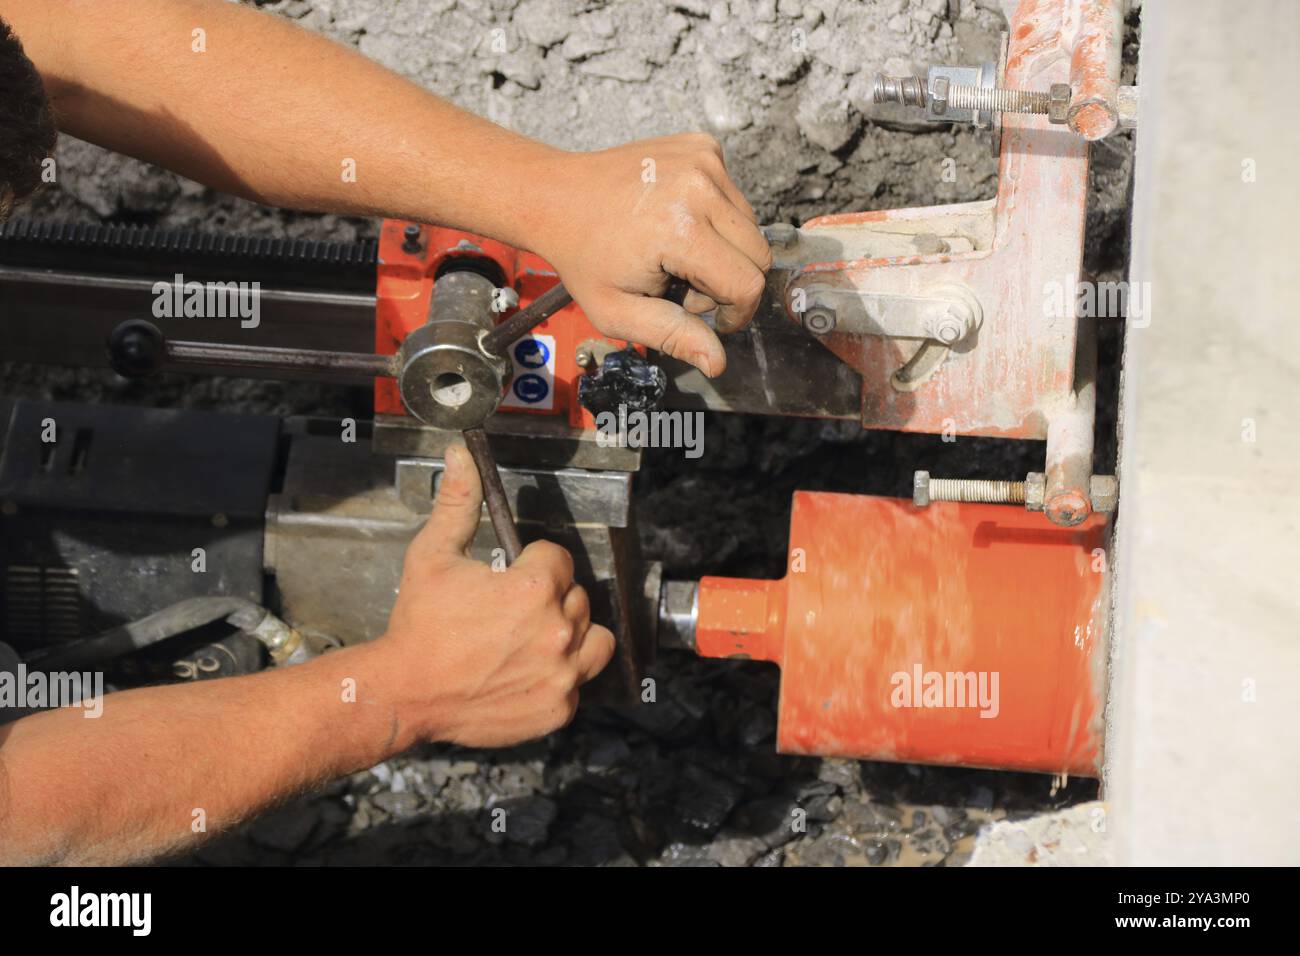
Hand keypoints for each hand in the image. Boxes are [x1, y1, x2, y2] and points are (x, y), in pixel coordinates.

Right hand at [376, 443, 614, 746]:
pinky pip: (579, 682)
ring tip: (534, 638)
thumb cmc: (418, 626)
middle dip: (549, 599)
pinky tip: (527, 671)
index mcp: (534, 588)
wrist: (403, 693)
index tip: (511, 576)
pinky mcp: (558, 707)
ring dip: (571, 635)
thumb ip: (458, 504)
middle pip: (576, 597)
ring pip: (593, 639)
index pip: (558, 558)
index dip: (533, 563)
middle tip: (511, 612)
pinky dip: (560, 677)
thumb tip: (461, 457)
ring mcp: (561, 673)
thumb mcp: (433, 556)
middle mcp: (556, 630)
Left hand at [532, 133, 771, 377]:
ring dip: (723, 250)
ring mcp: (703, 159)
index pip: (748, 283)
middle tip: (682, 286)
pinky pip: (734, 196)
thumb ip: (671, 336)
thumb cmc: (582, 256)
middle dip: (729, 281)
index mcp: (680, 228)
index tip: (706, 317)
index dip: (735, 312)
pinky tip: (676, 221)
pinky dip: (715, 217)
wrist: (556, 197)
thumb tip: (718, 362)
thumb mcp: (617, 311)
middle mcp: (699, 186)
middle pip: (758, 254)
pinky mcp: (702, 146)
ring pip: (750, 226)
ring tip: (675, 254)